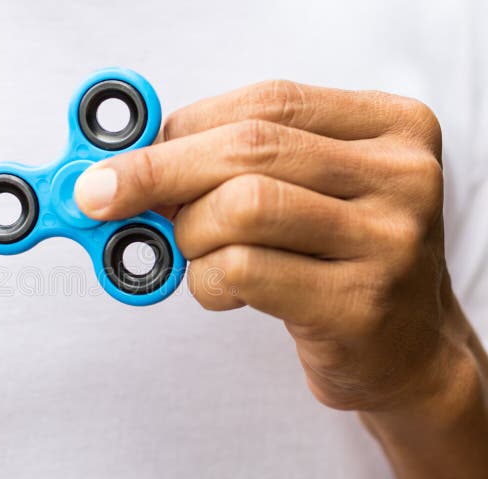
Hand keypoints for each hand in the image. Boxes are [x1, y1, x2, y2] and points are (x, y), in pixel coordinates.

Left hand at [75, 80, 458, 412]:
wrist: (404, 348)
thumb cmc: (338, 260)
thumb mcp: (304, 192)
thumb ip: (234, 163)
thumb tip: (130, 162)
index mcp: (390, 127)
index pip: (266, 104)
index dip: (180, 128)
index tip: (117, 156)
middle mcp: (401, 176)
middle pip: (250, 149)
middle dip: (156, 173)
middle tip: (101, 196)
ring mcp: (388, 241)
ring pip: (242, 208)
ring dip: (190, 234)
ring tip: (197, 253)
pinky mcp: (359, 304)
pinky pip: (244, 272)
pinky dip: (205, 280)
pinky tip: (219, 290)